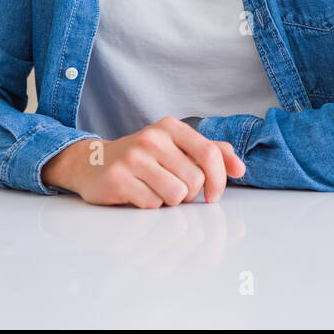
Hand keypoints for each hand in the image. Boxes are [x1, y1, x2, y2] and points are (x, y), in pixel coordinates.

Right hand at [43, 117, 245, 206]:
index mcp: (171, 127)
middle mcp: (152, 138)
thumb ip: (211, 153)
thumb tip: (240, 167)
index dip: (219, 179)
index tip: (214, 195)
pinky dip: (151, 206)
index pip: (210, 153)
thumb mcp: (176, 147)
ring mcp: (133, 158)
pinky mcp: (118, 179)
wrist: (92, 164)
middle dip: (190, 193)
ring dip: (171, 201)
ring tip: (157, 191)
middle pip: (195, 180)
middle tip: (174, 189)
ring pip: (176, 194)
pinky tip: (139, 195)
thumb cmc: (143, 159)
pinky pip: (153, 204)